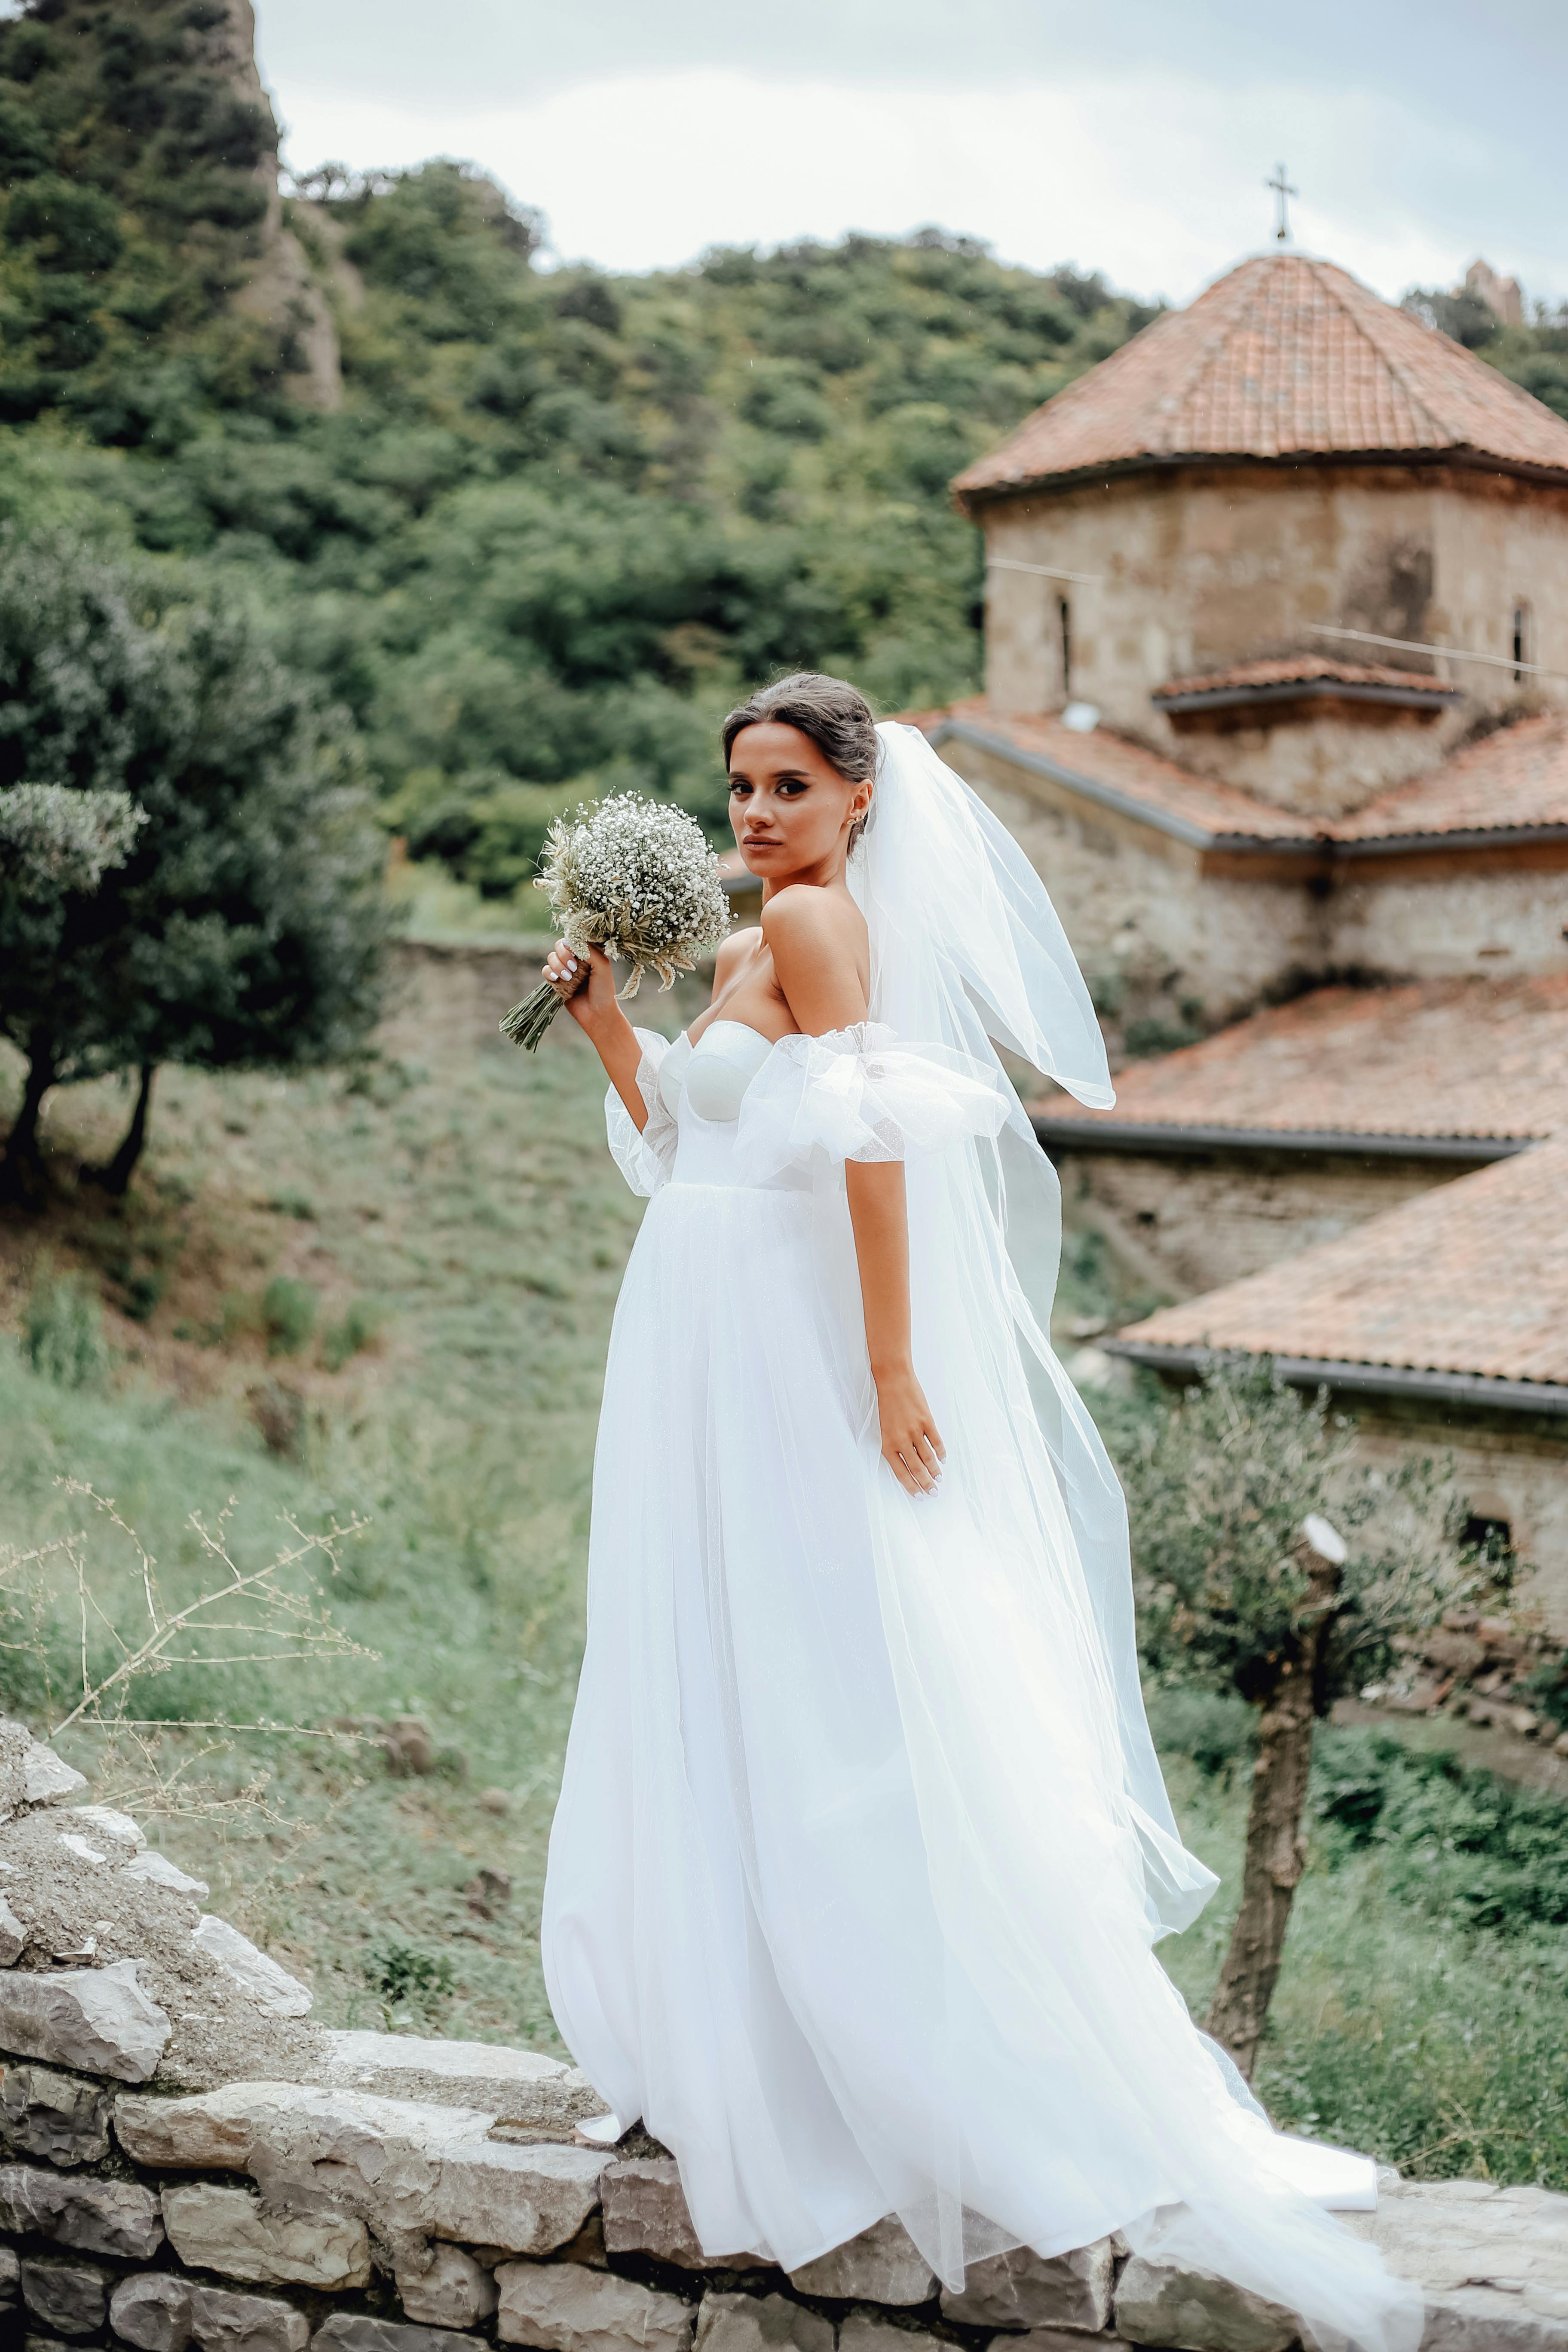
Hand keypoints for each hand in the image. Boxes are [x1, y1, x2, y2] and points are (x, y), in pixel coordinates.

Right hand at [543, 940, 621, 1038]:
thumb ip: (589, 951)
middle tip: (574, 968)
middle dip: (563, 955)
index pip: (574, 937)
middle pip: (560, 945)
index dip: (572, 943)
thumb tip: (571, 942)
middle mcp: (576, 958)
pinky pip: (545, 970)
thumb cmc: (604, 990)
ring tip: (568, 978)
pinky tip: (556, 978)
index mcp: (588, 952)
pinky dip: (548, 972)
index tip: (578, 955)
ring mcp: (565, 969)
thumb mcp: (602, 966)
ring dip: (557, 965)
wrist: (597, 1014)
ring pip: (551, 957)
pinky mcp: (557, 981)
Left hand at [874, 1364, 945, 1496]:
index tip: (919, 1495)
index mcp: (887, 1444)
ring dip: (935, 1471)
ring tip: (940, 1479)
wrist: (893, 1380)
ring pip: (928, 1457)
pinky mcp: (927, 1420)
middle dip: (926, 1483)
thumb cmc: (886, 1404)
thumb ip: (894, 1445)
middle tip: (934, 1493)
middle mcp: (901, 1440)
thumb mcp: (884, 1428)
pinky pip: (936, 1441)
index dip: (911, 1485)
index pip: (900, 1472)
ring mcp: (915, 1430)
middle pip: (916, 1468)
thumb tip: (908, 1462)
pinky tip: (943, 1460)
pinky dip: (941, 1452)